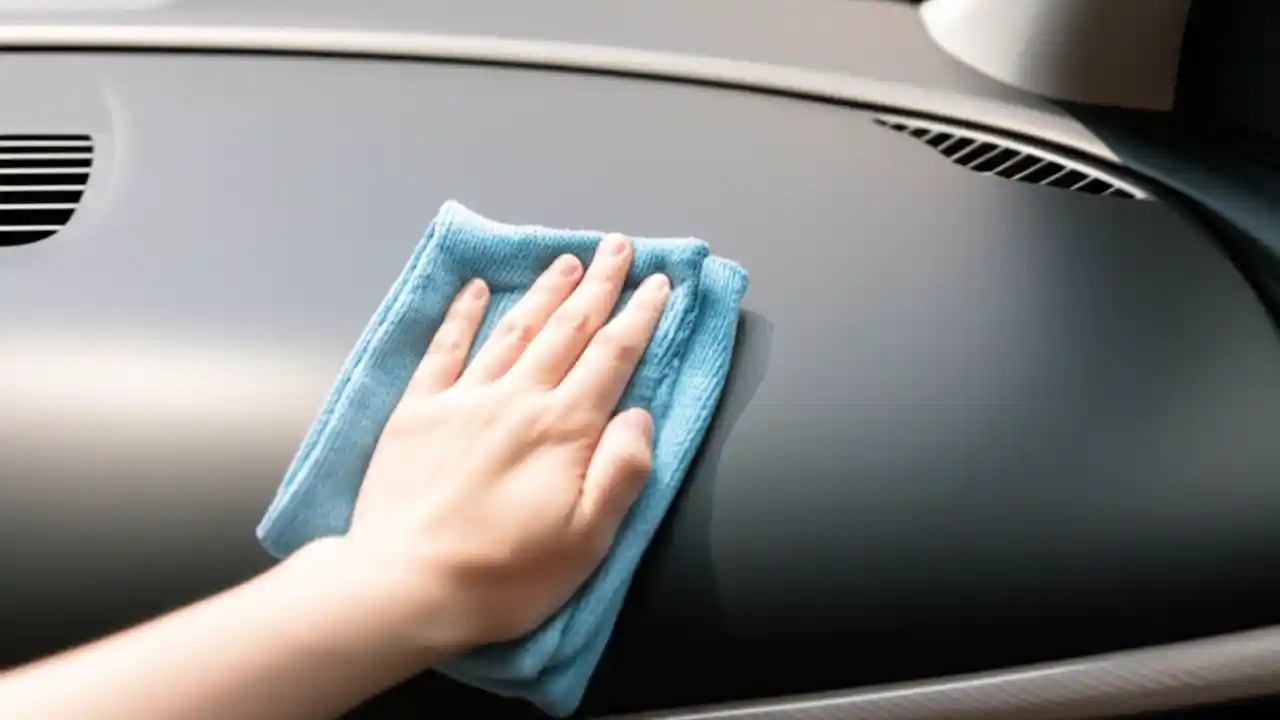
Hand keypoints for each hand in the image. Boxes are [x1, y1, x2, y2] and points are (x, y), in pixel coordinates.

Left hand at [340, 233, 668, 653]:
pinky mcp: (417, 411)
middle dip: (598, 285)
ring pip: (514, 330)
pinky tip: (476, 290)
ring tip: (567, 260)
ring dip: (544, 292)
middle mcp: (517, 400)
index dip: (640, 316)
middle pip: (568, 330)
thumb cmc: (506, 576)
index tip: (659, 283)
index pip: (613, 357)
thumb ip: (622, 471)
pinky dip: (463, 315)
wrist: (405, 586)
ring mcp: (463, 399)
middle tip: (617, 247)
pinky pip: (444, 349)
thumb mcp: (588, 540)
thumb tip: (638, 414)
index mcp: (564, 429)